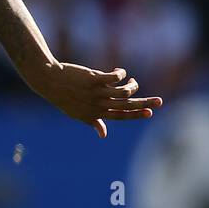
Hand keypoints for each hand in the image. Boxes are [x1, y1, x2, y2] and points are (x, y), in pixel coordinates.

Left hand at [24, 63, 161, 138]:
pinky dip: (121, 74)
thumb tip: (104, 135)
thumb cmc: (64, 97)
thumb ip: (94, 122)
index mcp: (94, 114)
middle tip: (160, 101)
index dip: (136, 115)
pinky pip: (113, 77)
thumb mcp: (78, 113)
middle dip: (145, 103)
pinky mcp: (93, 78)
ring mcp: (95, 91)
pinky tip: (120, 72)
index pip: (120, 116)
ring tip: (131, 81)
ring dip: (132, 86)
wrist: (48, 81)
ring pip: (122, 91)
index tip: (150, 113)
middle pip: (126, 106)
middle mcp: (96, 104)